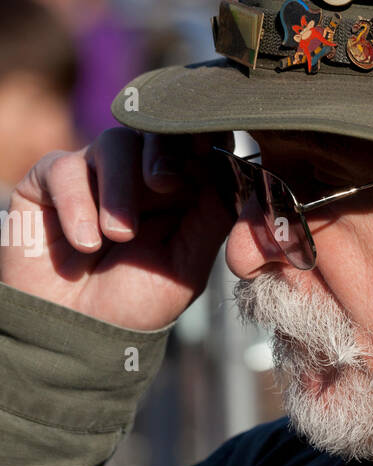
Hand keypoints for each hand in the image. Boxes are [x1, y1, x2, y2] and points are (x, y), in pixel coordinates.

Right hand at [0, 128, 236, 329]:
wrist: (80, 333)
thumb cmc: (136, 303)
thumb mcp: (186, 265)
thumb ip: (210, 218)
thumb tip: (230, 170)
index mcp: (177, 189)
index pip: (193, 146)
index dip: (202, 141)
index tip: (208, 154)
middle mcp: (136, 173)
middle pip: (154, 132)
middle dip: (163, 154)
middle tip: (164, 185)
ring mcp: (93, 174)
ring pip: (113, 143)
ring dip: (120, 189)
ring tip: (119, 236)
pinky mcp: (49, 181)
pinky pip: (64, 167)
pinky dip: (77, 203)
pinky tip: (86, 242)